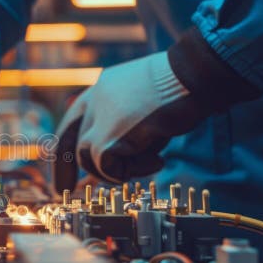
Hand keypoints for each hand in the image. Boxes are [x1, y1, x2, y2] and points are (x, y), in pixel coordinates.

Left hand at [54, 51, 205, 190]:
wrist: (195, 74)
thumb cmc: (182, 87)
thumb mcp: (145, 102)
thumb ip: (126, 122)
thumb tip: (124, 152)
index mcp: (101, 89)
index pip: (73, 122)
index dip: (69, 147)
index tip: (67, 168)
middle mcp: (94, 100)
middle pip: (71, 143)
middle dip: (70, 169)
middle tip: (75, 188)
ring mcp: (99, 117)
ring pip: (88, 158)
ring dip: (117, 169)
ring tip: (150, 160)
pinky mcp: (109, 136)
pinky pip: (107, 168)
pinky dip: (132, 171)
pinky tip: (159, 159)